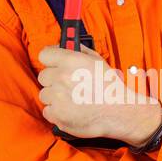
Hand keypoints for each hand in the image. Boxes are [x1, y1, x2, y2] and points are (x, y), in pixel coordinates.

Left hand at [37, 45, 161, 143]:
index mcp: (70, 61)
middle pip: (43, 76)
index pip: (44, 54)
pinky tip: (70, 110)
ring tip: (72, 99)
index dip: (50, 59)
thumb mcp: (98, 61)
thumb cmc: (111, 88)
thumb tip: (67, 45)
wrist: (118, 113)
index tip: (53, 63)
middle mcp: (61, 78)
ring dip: (54, 97)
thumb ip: (80, 51)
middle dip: (53, 80)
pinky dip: (56, 112)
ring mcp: (57, 98)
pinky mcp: (57, 115)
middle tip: (67, 84)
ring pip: (44, 94)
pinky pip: (48, 111)